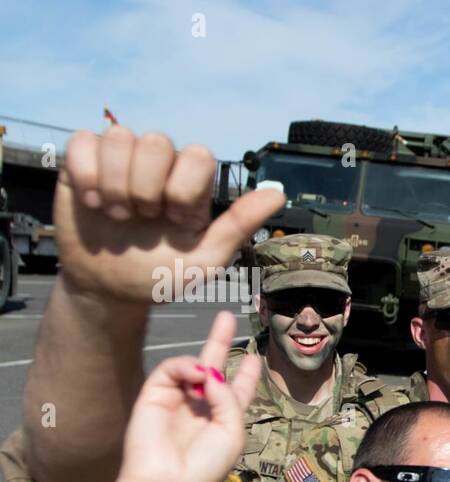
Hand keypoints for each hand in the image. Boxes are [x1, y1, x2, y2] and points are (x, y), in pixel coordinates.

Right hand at [56, 124, 284, 305]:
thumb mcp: (206, 259)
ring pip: (120, 137)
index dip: (184, 189)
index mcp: (191, 182)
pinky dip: (87, 176)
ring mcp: (121, 159)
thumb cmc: (161, 274)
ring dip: (116, 185)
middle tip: (143, 219)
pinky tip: (93, 203)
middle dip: (147, 189)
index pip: (199, 156)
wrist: (110, 289)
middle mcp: (159, 163)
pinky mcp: (84, 161)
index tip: (176, 221)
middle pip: (158, 142)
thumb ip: (239, 225)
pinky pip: (84, 141)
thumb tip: (278, 194)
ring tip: (117, 214)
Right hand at [115, 312, 258, 481]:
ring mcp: (176, 400)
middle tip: (228, 316)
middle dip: (220, 342)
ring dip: (206, 361)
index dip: (246, 374)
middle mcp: (200, 407)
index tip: (254, 358)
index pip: (237, 390)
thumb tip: (209, 370)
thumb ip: (229, 396)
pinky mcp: (154, 395)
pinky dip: (184, 366)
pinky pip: (170, 369)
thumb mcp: (232, 431)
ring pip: (191, 365)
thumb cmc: (205, 465)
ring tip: (208, 374)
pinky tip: (196, 374)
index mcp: (223, 419)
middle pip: (213, 366)